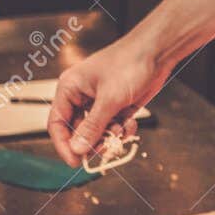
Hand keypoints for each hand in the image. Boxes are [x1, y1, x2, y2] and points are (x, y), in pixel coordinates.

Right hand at [48, 38, 167, 166]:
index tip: (75, 163)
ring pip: (96, 130)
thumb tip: (77, 150)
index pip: (57, 123)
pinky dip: (120, 129)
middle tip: (105, 149)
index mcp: (70, 88)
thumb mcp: (110, 99)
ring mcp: (100, 101)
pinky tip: (130, 124)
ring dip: (108, 136)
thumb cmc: (130, 65)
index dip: (63, 145)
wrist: (157, 51)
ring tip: (120, 131)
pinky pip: (112, 126)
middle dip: (91, 142)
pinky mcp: (116, 105)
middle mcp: (81, 95)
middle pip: (77, 130)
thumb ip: (92, 127)